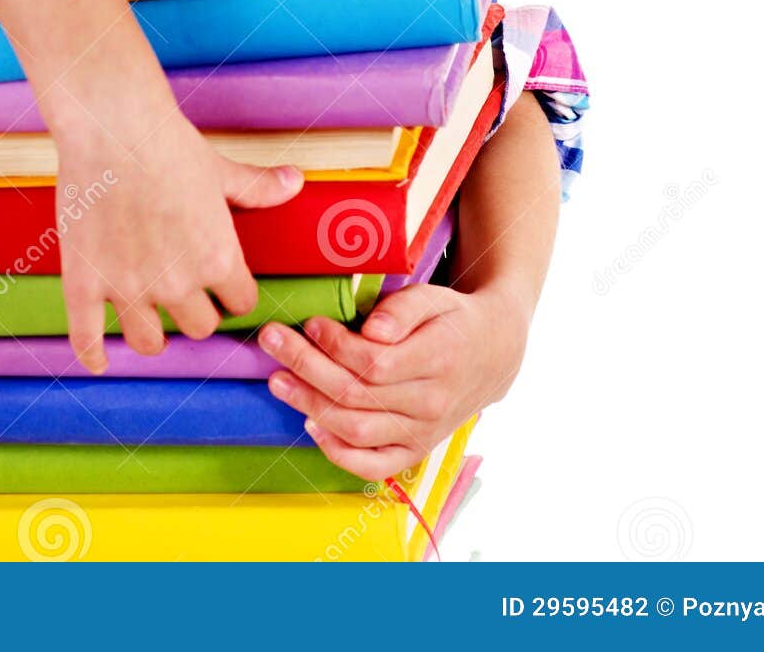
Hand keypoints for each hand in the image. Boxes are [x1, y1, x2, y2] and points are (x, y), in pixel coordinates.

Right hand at [56, 100, 302, 372]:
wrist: (112, 127)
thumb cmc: (169, 143)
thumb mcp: (221, 169)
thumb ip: (257, 186)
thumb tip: (295, 181)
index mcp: (217, 259)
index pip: (239, 304)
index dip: (232, 294)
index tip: (222, 288)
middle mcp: (178, 283)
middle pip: (198, 327)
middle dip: (194, 313)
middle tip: (184, 297)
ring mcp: (128, 288)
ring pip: (149, 342)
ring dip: (152, 335)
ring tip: (149, 324)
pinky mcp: (85, 283)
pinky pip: (88, 337)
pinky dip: (93, 353)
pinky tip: (98, 359)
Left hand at [259, 280, 529, 480]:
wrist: (491, 355)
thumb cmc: (452, 320)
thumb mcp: (434, 298)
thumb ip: (402, 309)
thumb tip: (371, 330)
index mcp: (439, 360)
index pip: (374, 362)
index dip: (335, 344)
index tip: (309, 322)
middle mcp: (431, 403)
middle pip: (356, 395)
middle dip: (306, 367)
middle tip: (272, 341)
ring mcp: (422, 432)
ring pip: (356, 429)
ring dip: (309, 404)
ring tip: (277, 379)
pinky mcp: (414, 450)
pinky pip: (372, 465)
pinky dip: (337, 452)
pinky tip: (310, 424)